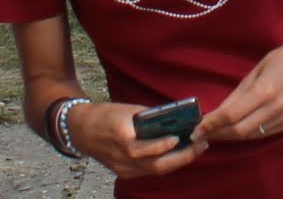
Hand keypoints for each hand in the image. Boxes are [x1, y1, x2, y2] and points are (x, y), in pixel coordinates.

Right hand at [71, 100, 201, 177]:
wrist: (81, 130)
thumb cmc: (106, 115)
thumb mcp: (128, 110)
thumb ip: (150, 117)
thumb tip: (176, 118)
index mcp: (121, 138)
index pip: (144, 149)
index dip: (163, 146)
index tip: (180, 137)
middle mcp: (123, 158)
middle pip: (156, 166)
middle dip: (183, 158)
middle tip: (201, 146)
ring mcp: (123, 168)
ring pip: (155, 171)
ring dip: (178, 162)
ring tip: (195, 150)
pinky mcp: (124, 173)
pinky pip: (148, 171)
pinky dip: (164, 163)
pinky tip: (177, 155)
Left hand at [202, 35, 282, 144]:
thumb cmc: (280, 59)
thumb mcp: (254, 72)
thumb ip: (236, 95)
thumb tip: (216, 113)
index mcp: (265, 90)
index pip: (231, 115)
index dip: (212, 123)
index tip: (197, 127)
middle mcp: (276, 107)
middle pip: (240, 130)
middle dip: (218, 134)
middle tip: (201, 134)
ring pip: (251, 135)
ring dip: (230, 136)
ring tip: (215, 133)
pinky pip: (263, 133)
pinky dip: (247, 133)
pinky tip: (236, 130)